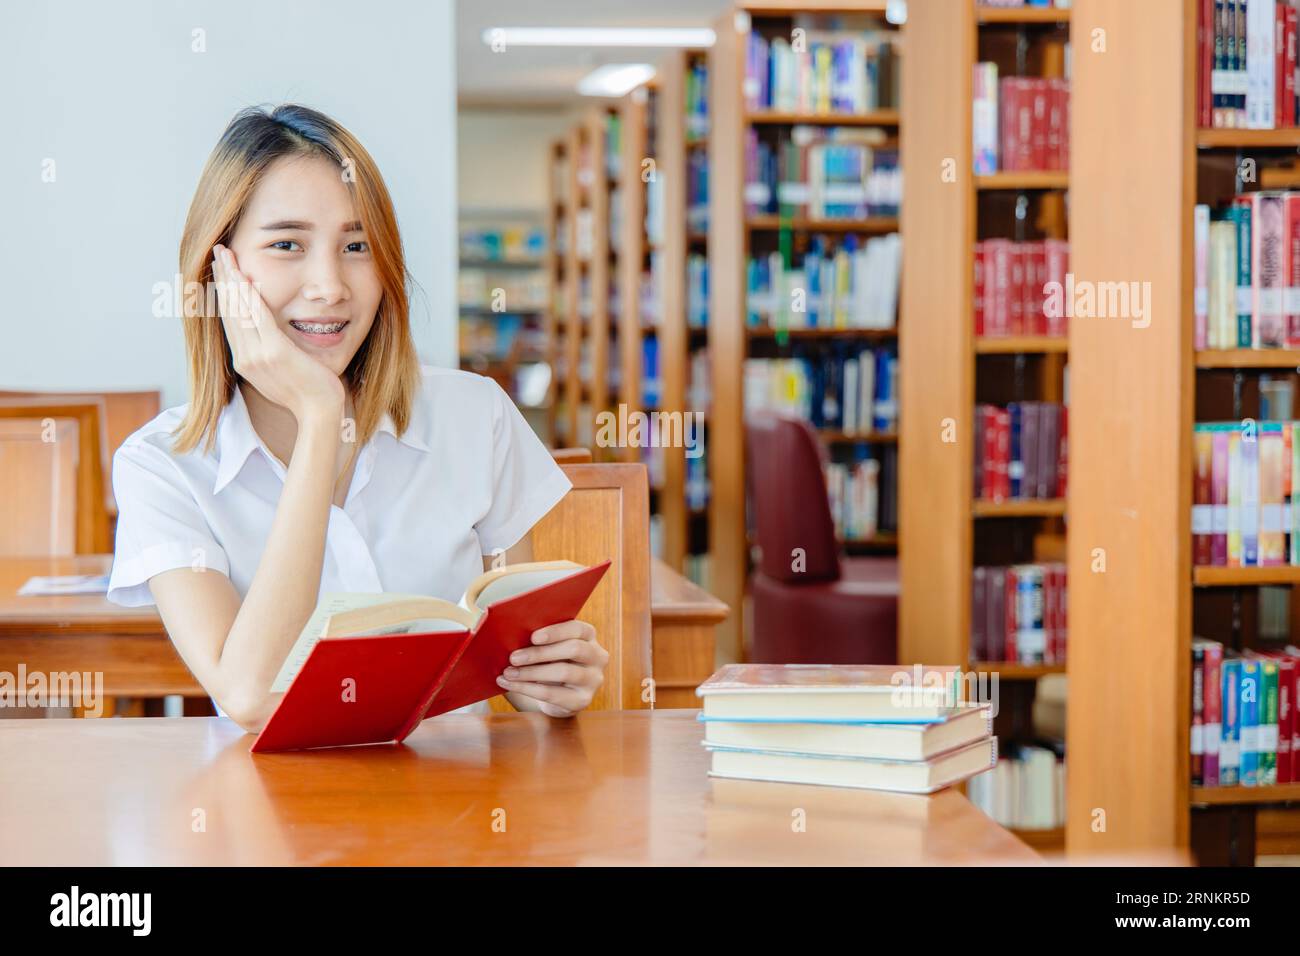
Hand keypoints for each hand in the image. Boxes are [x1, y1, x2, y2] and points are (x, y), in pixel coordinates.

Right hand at [212, 244, 344, 424]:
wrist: (320, 414)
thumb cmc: (311, 394)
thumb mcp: (285, 372)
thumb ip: (274, 354)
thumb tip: (273, 339)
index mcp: (245, 363)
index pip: (229, 321)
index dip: (224, 294)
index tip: (222, 271)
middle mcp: (245, 359)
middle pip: (228, 311)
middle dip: (223, 279)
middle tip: (218, 252)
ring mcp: (257, 356)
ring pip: (237, 309)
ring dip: (230, 278)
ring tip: (225, 254)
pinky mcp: (274, 352)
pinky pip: (257, 316)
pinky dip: (248, 294)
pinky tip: (243, 275)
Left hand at [496, 620, 608, 716]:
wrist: (558, 694)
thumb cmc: (549, 661)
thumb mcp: (549, 647)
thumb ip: (539, 639)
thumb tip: (512, 633)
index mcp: (589, 636)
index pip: (578, 629)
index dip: (556, 632)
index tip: (533, 637)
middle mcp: (597, 656)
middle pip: (574, 649)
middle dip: (540, 653)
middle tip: (513, 657)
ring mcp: (593, 679)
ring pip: (564, 672)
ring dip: (531, 673)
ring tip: (508, 672)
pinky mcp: (582, 700)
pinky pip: (553, 695)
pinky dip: (527, 689)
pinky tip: (509, 684)